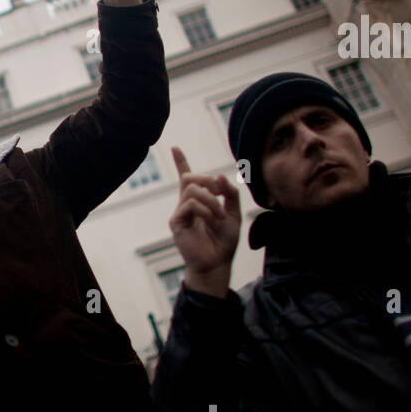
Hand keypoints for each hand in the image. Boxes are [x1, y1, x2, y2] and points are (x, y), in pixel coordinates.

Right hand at [169, 147, 241, 297]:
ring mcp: (180, 213)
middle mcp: (186, 204)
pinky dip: (205, 209)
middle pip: (190, 178)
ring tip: (220, 215)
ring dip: (211, 199)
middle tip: (222, 194)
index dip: (181, 162)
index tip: (175, 148)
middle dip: (209, 180)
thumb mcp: (234, 213)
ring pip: (192, 189)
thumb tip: (220, 175)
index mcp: (199, 201)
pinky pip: (190, 204)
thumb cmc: (224, 241)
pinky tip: (212, 220)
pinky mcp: (177, 222)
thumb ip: (230, 194)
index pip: (186, 178)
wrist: (218, 263)